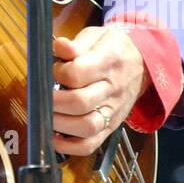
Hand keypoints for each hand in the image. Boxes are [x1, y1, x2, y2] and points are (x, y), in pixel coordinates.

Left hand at [50, 23, 149, 156]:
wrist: (142, 64)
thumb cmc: (112, 48)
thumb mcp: (96, 36)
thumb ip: (76, 44)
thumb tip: (58, 46)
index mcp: (108, 62)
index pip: (77, 73)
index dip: (57, 73)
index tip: (52, 69)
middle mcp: (112, 89)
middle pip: (80, 103)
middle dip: (53, 101)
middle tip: (41, 95)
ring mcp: (112, 111)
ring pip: (86, 127)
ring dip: (59, 123)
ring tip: (45, 114)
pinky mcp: (110, 127)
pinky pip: (90, 145)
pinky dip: (69, 146)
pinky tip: (54, 137)